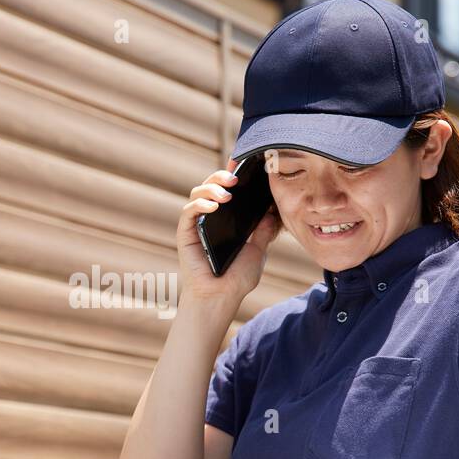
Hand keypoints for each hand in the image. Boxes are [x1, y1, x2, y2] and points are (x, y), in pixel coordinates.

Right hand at [175, 158, 280, 310]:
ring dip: (212, 188)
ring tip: (227, 196)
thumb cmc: (237, 278)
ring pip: (198, 193)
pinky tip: (214, 207)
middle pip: (211, 184)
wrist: (220, 298)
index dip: (233, 172)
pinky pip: (189, 211)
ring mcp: (196, 223)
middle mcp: (210, 217)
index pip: (229, 189)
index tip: (244, 160)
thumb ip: (264, 230)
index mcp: (226, 218)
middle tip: (235, 176)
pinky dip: (201, 205)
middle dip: (222, 175)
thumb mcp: (258, 250)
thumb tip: (273, 209)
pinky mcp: (185, 233)